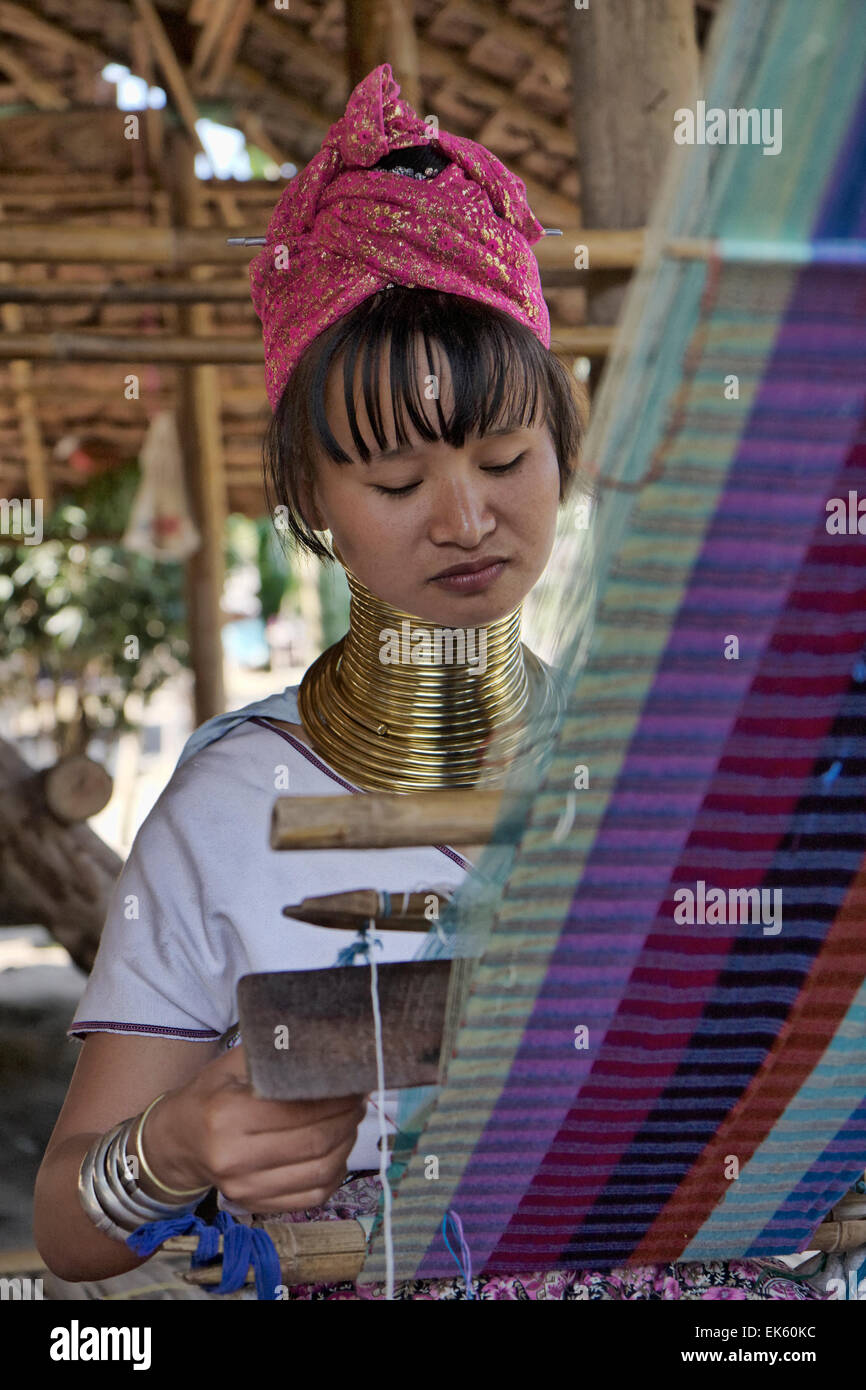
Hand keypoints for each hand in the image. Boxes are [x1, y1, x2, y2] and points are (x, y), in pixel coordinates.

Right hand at [141, 1044, 366, 1212]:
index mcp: (228, 1115)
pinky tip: (338, 1150)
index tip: (354, 1083)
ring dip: (346, 1145)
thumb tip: (322, 1040)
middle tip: (358, 1100)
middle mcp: (235, 1157)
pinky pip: (312, 1196)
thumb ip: (272, 1053)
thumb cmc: (208, 1095)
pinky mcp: (256, 1204)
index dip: (335, 1098)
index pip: (298, 1110)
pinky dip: (335, 1173)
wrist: (175, 1143)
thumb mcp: (231, 1065)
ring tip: (351, 1122)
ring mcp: (245, 1187)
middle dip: (346, 1119)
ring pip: (319, 1171)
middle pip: (314, 1141)